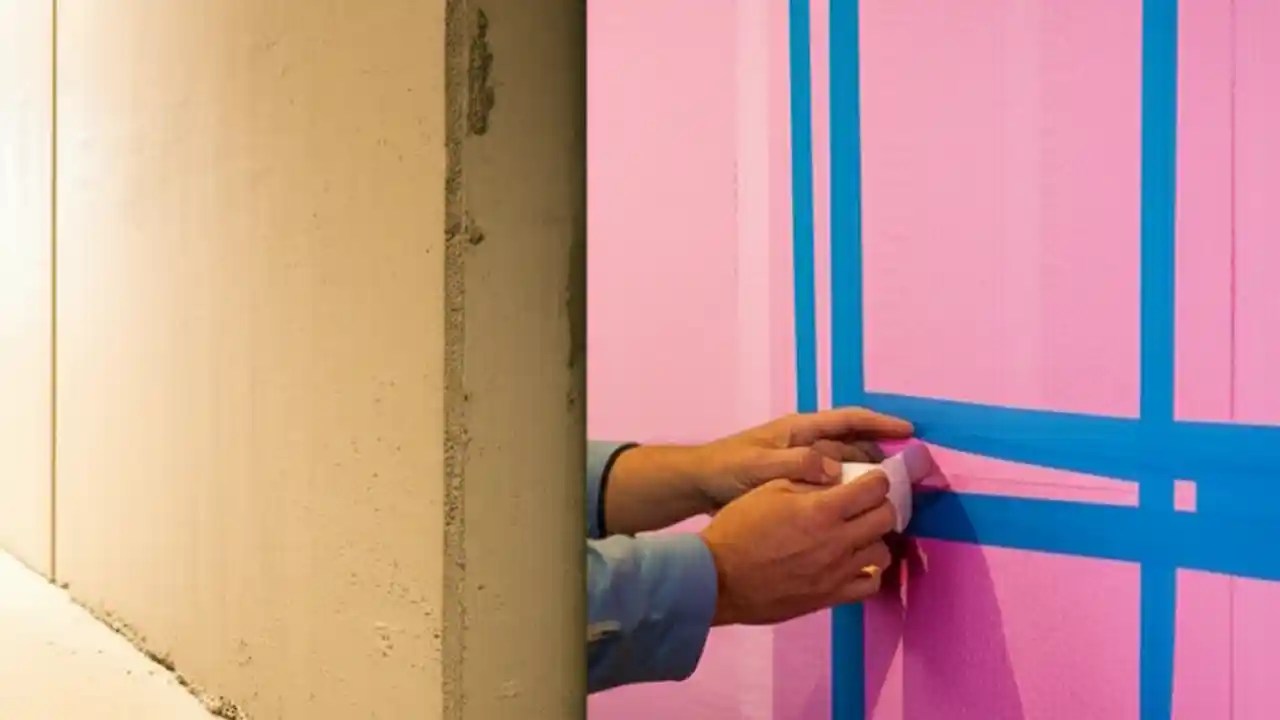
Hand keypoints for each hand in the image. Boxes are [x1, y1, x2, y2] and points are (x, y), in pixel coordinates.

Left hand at [695, 408, 913, 508]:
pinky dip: (850, 497)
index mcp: (801, 431)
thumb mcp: (760, 465)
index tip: (909, 431)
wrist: (699, 485)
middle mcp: (808, 444)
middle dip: (883, 456)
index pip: (849, 421)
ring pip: (847, 469)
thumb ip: (796, 464)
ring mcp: (804, 465)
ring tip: (895, 498)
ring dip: (869, 479)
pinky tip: (863, 516)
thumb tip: (836, 470)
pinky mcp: (799, 486)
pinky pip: (833, 489)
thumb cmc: (726, 468)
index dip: (880, 424)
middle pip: (855, 446)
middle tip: (911, 474)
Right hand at [698, 469, 895, 625]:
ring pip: (883, 552)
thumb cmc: (738, 527)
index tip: (870, 479)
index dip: (877, 478)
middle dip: (881, 504)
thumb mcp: (769, 489)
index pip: (875, 488)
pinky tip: (855, 563)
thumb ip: (809, 481)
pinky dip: (869, 571)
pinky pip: (870, 584)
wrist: (717, 577)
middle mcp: (838, 541)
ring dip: (875, 538)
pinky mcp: (831, 597)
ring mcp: (838, 573)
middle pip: (886, 518)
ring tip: (858, 535)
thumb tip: (839, 476)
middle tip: (866, 504)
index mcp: (823, 509)